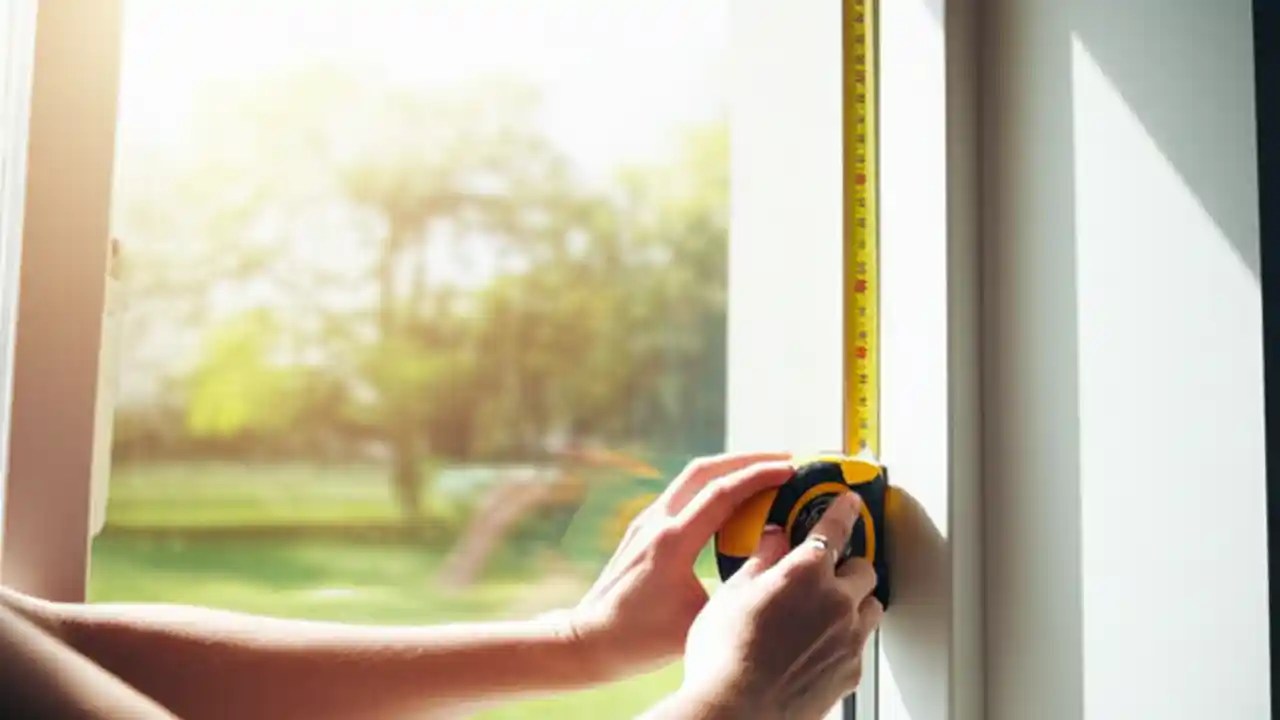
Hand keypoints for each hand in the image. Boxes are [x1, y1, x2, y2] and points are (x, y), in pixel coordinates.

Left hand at [565, 453, 792, 679]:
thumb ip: (736, 590)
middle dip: (746, 459)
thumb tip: (774, 566)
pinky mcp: (641, 529)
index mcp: (672, 542)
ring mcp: (645, 522)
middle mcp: (656, 522)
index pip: (722, 493)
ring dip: (728, 469)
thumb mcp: (699, 620)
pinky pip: (681, 494)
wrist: (589, 640)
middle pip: (705, 470)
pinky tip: (731, 500)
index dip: (759, 476)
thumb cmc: (641, 639)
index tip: (790, 469)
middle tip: (784, 460)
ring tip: (763, 472)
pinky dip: (710, 486)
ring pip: (691, 478)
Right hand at [662, 492, 883, 719]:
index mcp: (806, 572)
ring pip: (870, 608)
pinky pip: (859, 646)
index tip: (849, 502)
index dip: (843, 510)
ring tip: (823, 612)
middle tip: (824, 574)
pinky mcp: (850, 673)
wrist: (736, 712)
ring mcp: (849, 640)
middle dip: (848, 567)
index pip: (835, 528)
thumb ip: (760, 559)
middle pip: (865, 569)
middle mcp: (837, 602)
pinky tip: (816, 648)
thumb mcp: (732, 593)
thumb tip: (773, 536)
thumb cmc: (725, 655)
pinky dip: (845, 641)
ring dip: (853, 603)